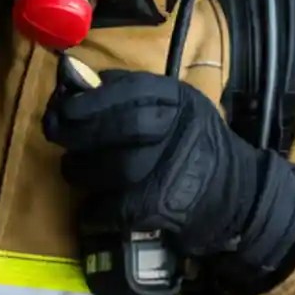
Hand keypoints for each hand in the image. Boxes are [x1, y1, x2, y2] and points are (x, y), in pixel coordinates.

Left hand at [42, 64, 294, 273]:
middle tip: (56, 135)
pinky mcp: (164, 207)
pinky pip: (114, 206)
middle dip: (76, 132)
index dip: (90, 99)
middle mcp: (180, 130)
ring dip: (80, 170)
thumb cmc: (191, 146)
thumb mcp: (173, 106)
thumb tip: (73, 86)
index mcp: (178, 99)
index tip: (62, 106)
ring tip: (74, 170)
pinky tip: (92, 206)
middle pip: (117, 127)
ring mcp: (173, 170)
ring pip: (112, 167)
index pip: (129, 89)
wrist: (238, 197)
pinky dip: (94, 208)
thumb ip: (128, 94)